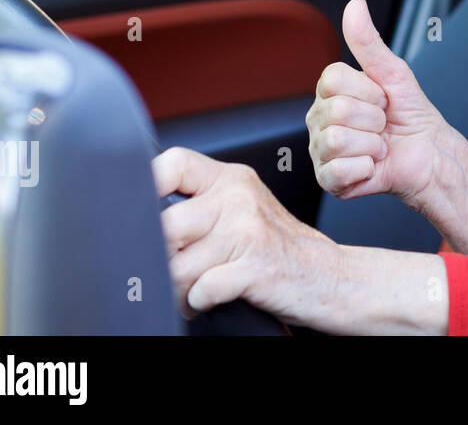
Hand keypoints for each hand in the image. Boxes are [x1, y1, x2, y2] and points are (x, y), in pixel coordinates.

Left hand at [154, 146, 345, 326]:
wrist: (329, 276)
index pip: (174, 164)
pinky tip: (210, 297)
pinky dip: (198, 302)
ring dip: (177, 290)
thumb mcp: (242, 211)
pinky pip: (200, 289)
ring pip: (177, 266)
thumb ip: (201, 205)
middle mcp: (239, 199)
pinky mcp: (256, 267)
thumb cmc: (278, 247)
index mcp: (232, 180)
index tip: (138, 214)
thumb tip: (141, 219)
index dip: (147, 186)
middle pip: (165, 226)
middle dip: (160, 260)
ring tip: (192, 289)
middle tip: (172, 271)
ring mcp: (249, 232)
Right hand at [307, 0, 450, 208]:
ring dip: (373, 144)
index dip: (369, 90)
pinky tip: (372, 166)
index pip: (333, 80)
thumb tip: (356, 4)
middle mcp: (317, 120)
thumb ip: (368, 40)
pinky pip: (340, 170)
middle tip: (383, 125)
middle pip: (339, 111)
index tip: (382, 98)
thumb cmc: (409, 112)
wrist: (429, 153)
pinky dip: (367, 168)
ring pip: (338, 140)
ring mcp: (320, 151)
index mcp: (328, 92)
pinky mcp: (329, 180)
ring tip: (379, 145)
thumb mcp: (392, 72)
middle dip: (375, 118)